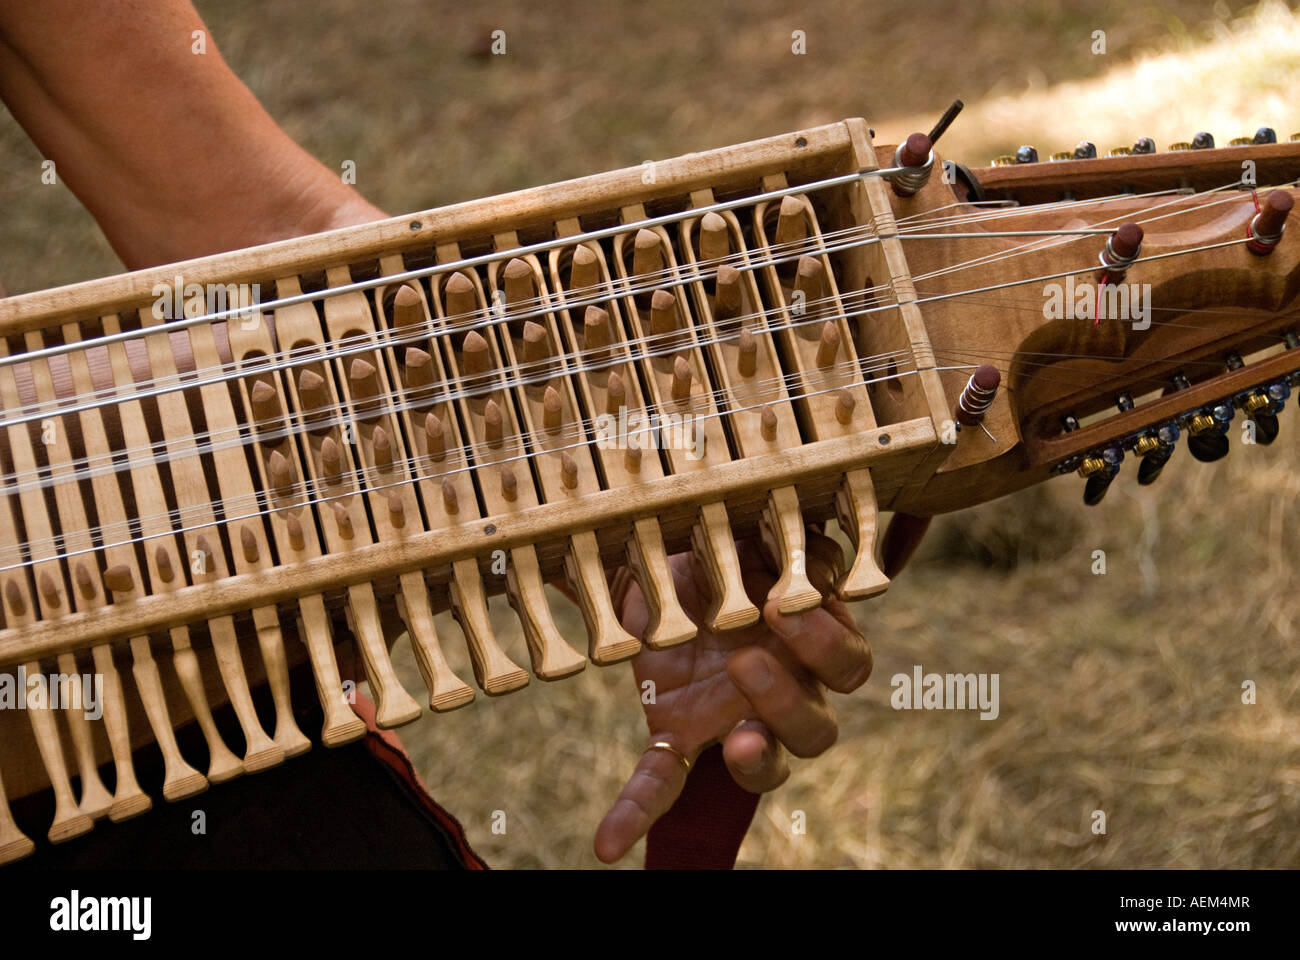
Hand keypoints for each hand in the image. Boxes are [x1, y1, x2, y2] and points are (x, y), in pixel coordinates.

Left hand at [593, 530, 872, 862]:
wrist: (658, 575)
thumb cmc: (706, 552)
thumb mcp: (723, 535)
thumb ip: (749, 532)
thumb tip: (758, 499)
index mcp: (803, 637)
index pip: (844, 657)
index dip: (826, 638)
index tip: (787, 602)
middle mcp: (783, 686)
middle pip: (823, 722)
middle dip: (795, 695)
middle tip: (750, 659)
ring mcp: (734, 721)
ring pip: (774, 760)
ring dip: (761, 756)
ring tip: (738, 741)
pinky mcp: (678, 740)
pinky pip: (664, 785)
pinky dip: (636, 813)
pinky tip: (609, 844)